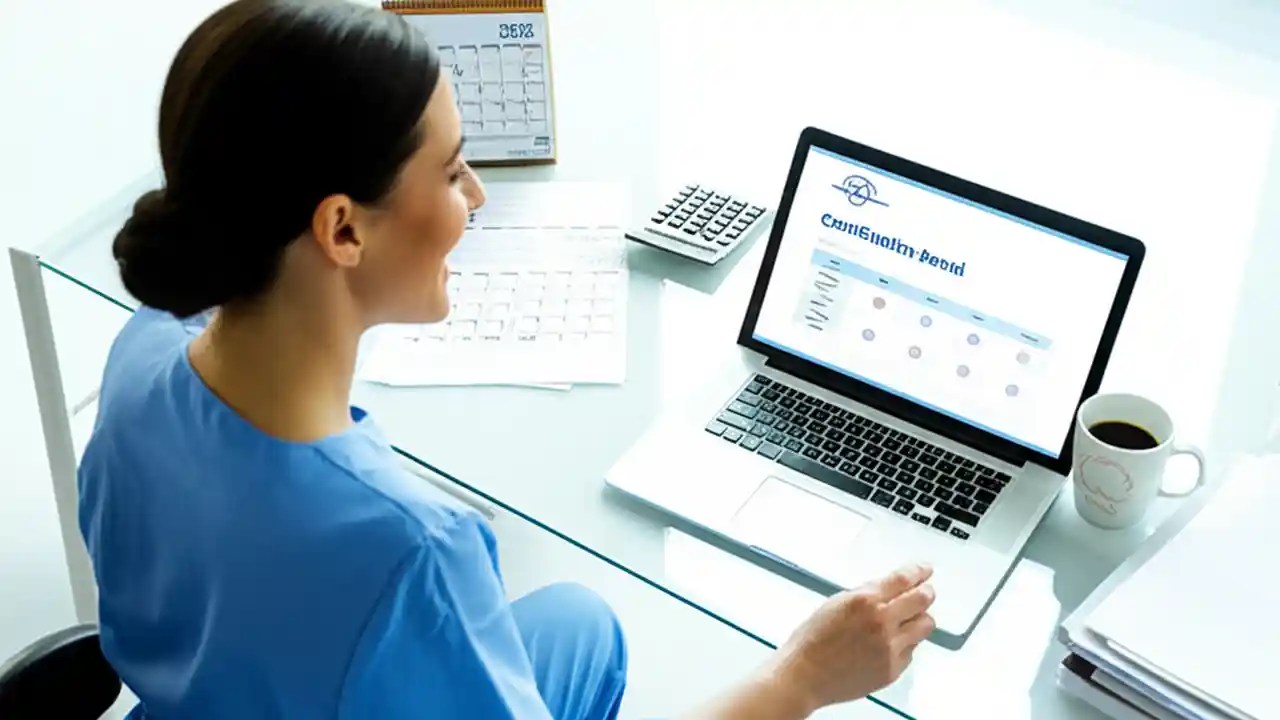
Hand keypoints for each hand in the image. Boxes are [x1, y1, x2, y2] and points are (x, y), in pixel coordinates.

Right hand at [764, 564, 935, 713]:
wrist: (805, 676)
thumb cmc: (812, 641)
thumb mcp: (836, 603)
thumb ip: (865, 595)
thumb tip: (888, 589)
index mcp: (865, 601)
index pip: (903, 579)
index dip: (918, 571)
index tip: (925, 569)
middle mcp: (882, 623)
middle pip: (922, 600)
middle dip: (926, 592)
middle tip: (925, 591)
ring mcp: (890, 648)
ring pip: (925, 626)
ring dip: (919, 618)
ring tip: (908, 619)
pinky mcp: (893, 669)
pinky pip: (912, 650)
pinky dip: (906, 643)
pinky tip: (890, 643)